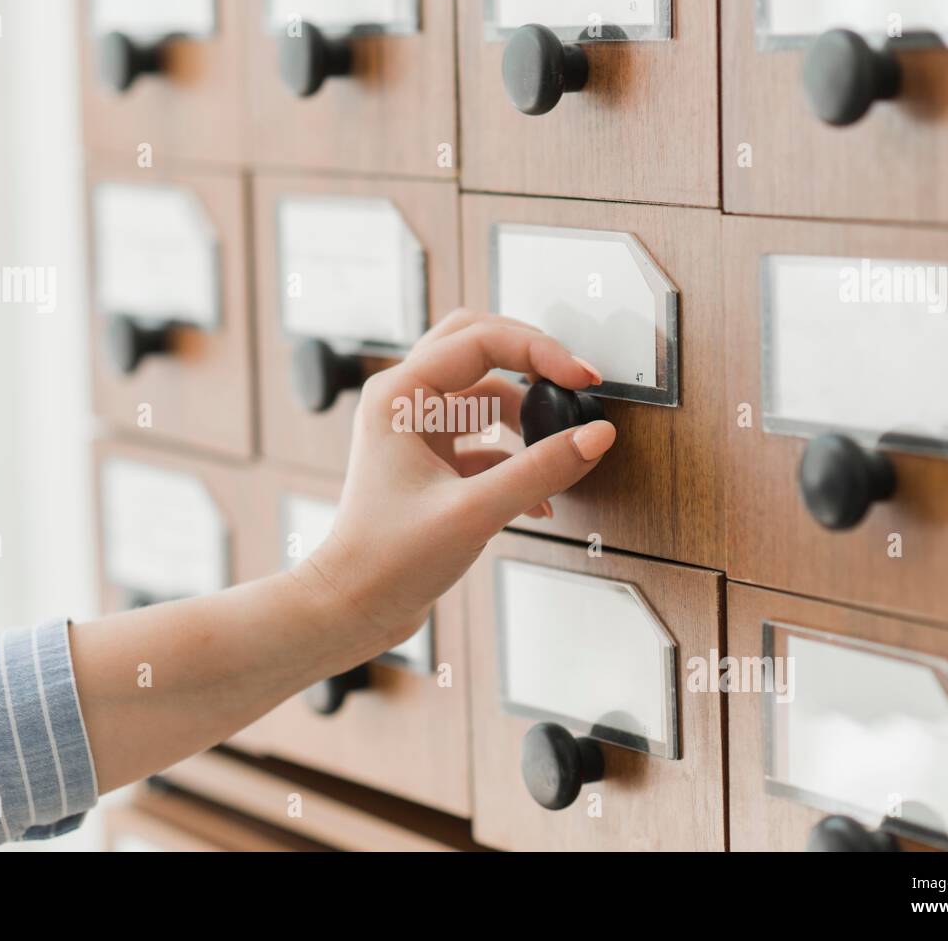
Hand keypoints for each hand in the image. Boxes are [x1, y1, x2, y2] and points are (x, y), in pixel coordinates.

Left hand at [301, 312, 616, 648]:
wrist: (352, 608)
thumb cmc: (385, 560)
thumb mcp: (474, 511)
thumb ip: (540, 470)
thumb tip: (594, 437)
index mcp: (400, 394)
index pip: (482, 339)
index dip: (540, 352)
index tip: (582, 378)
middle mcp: (405, 402)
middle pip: (479, 346)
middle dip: (531, 359)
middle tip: (572, 381)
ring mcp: (418, 431)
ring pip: (485, 392)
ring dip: (526, 415)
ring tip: (559, 446)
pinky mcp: (433, 463)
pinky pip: (485, 439)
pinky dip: (516, 457)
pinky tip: (540, 497)